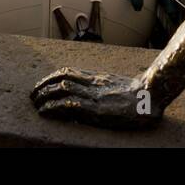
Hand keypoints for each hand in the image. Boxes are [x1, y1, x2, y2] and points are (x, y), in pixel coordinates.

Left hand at [31, 68, 160, 129]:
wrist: (152, 96)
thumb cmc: (139, 95)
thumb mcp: (118, 86)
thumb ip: (103, 87)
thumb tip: (91, 94)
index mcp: (97, 78)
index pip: (68, 71)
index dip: (51, 77)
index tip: (42, 84)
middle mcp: (93, 83)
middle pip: (61, 77)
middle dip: (43, 85)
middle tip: (33, 95)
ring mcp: (94, 96)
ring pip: (61, 89)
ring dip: (44, 95)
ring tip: (35, 104)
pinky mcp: (96, 109)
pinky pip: (69, 105)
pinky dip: (53, 107)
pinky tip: (45, 112)